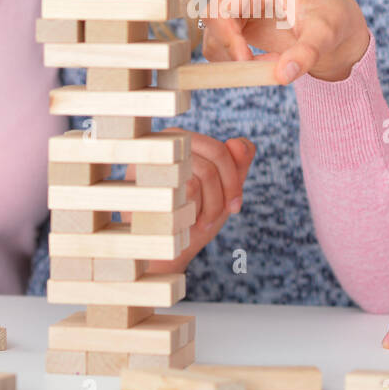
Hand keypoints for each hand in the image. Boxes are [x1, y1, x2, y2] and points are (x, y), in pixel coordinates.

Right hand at [132, 131, 255, 274]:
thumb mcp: (221, 191)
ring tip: (200, 222)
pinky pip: (191, 187)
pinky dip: (196, 211)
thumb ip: (238, 165)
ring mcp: (156, 157)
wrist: (159, 250)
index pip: (221, 150)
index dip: (234, 180)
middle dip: (226, 193)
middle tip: (220, 217)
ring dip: (212, 206)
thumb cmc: (190, 217)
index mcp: (184, 139)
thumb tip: (240, 143)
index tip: (234, 206)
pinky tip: (186, 223)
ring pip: (206, 173)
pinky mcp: (148, 179)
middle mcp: (167, 140)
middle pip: (217, 156)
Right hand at [199, 0, 370, 82]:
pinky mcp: (230, 17)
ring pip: (212, 36)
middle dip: (233, 50)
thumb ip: (305, 54)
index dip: (228, 39)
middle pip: (212, 21)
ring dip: (236, 57)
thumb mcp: (324, 35)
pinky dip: (235, 59)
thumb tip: (283, 75)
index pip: (221, 9)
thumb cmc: (329, 19)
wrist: (331, 22)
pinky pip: (216, 44)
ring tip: (273, 61)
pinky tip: (263, 58)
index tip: (247, 62)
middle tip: (263, 66)